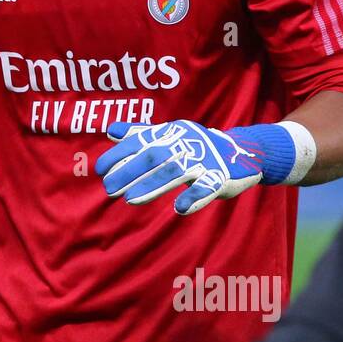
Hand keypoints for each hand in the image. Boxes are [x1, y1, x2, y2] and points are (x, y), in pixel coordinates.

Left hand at [96, 120, 295, 215]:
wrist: (243, 152)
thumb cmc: (198, 147)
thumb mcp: (170, 136)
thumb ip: (141, 134)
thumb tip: (111, 131)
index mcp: (171, 133)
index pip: (141, 142)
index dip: (119, 155)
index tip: (100, 169)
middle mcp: (186, 143)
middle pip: (154, 157)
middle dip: (129, 172)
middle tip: (109, 188)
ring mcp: (204, 161)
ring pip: (175, 172)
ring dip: (152, 186)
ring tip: (130, 200)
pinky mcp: (221, 178)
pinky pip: (207, 188)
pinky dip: (194, 198)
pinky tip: (179, 210)